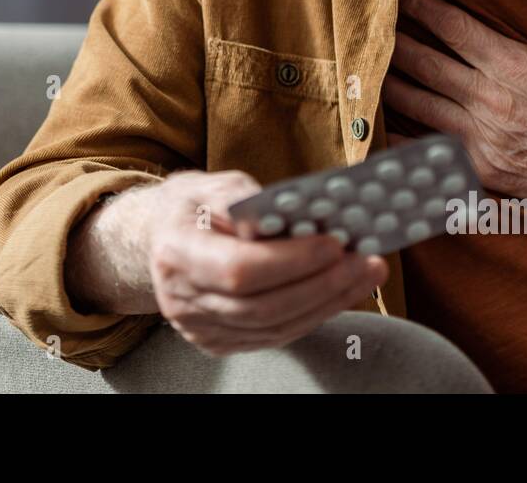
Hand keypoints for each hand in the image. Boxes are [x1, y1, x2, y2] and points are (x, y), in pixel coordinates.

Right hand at [145, 170, 388, 355]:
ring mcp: (198, 328)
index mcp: (176, 252)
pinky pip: (273, 337)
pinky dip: (312, 315)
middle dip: (321, 284)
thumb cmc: (194, 206)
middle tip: (364, 260)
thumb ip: (248, 201)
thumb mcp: (213, 185)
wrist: (162, 237)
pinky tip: (339, 292)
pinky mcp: (217, 341)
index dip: (291, 262)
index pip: (239, 270)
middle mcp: (181, 299)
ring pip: (273, 328)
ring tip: (363, 274)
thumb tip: (291, 217)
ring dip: (327, 303)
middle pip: (262, 306)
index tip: (334, 244)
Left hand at [383, 0, 526, 214]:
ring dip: (391, 85)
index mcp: (512, 64)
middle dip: (394, 41)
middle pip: (425, 63)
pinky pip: (432, 151)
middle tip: (369, 25)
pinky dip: (405, 137)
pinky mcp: (484, 171)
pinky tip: (384, 126)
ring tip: (367, 70)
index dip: (420, 6)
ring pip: (419, 106)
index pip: (452, 27)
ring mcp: (482, 138)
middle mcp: (489, 100)